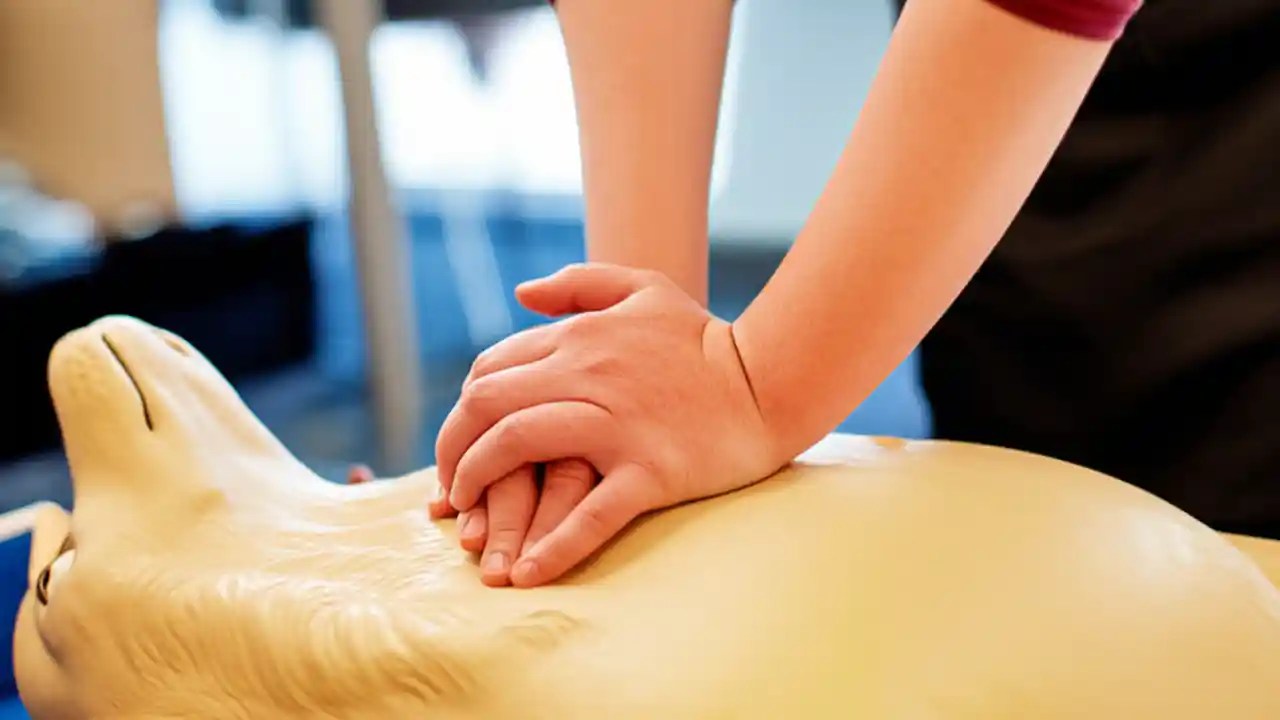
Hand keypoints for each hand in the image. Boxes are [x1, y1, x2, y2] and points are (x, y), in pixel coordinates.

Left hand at [435, 263, 786, 587]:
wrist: (772, 380)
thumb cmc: (705, 338)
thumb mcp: (644, 289)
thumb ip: (579, 283)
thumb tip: (520, 292)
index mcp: (579, 337)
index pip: (489, 371)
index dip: (460, 413)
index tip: (459, 447)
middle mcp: (587, 375)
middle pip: (486, 406)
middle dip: (451, 451)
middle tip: (449, 492)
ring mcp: (617, 424)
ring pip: (519, 445)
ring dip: (479, 486)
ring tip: (471, 527)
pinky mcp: (650, 470)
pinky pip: (590, 513)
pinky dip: (554, 546)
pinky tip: (528, 574)